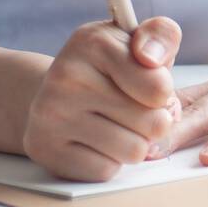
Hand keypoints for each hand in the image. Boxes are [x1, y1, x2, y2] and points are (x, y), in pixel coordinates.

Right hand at [23, 17, 182, 181]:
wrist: (56, 92)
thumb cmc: (114, 69)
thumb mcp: (141, 42)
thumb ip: (161, 36)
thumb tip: (150, 57)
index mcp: (93, 43)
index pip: (160, 89)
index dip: (164, 94)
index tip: (150, 85)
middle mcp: (65, 76)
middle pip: (154, 124)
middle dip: (154, 121)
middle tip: (134, 109)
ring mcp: (50, 114)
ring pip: (134, 152)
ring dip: (135, 143)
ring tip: (117, 125)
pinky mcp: (43, 148)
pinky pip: (106, 171)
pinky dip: (109, 160)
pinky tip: (95, 141)